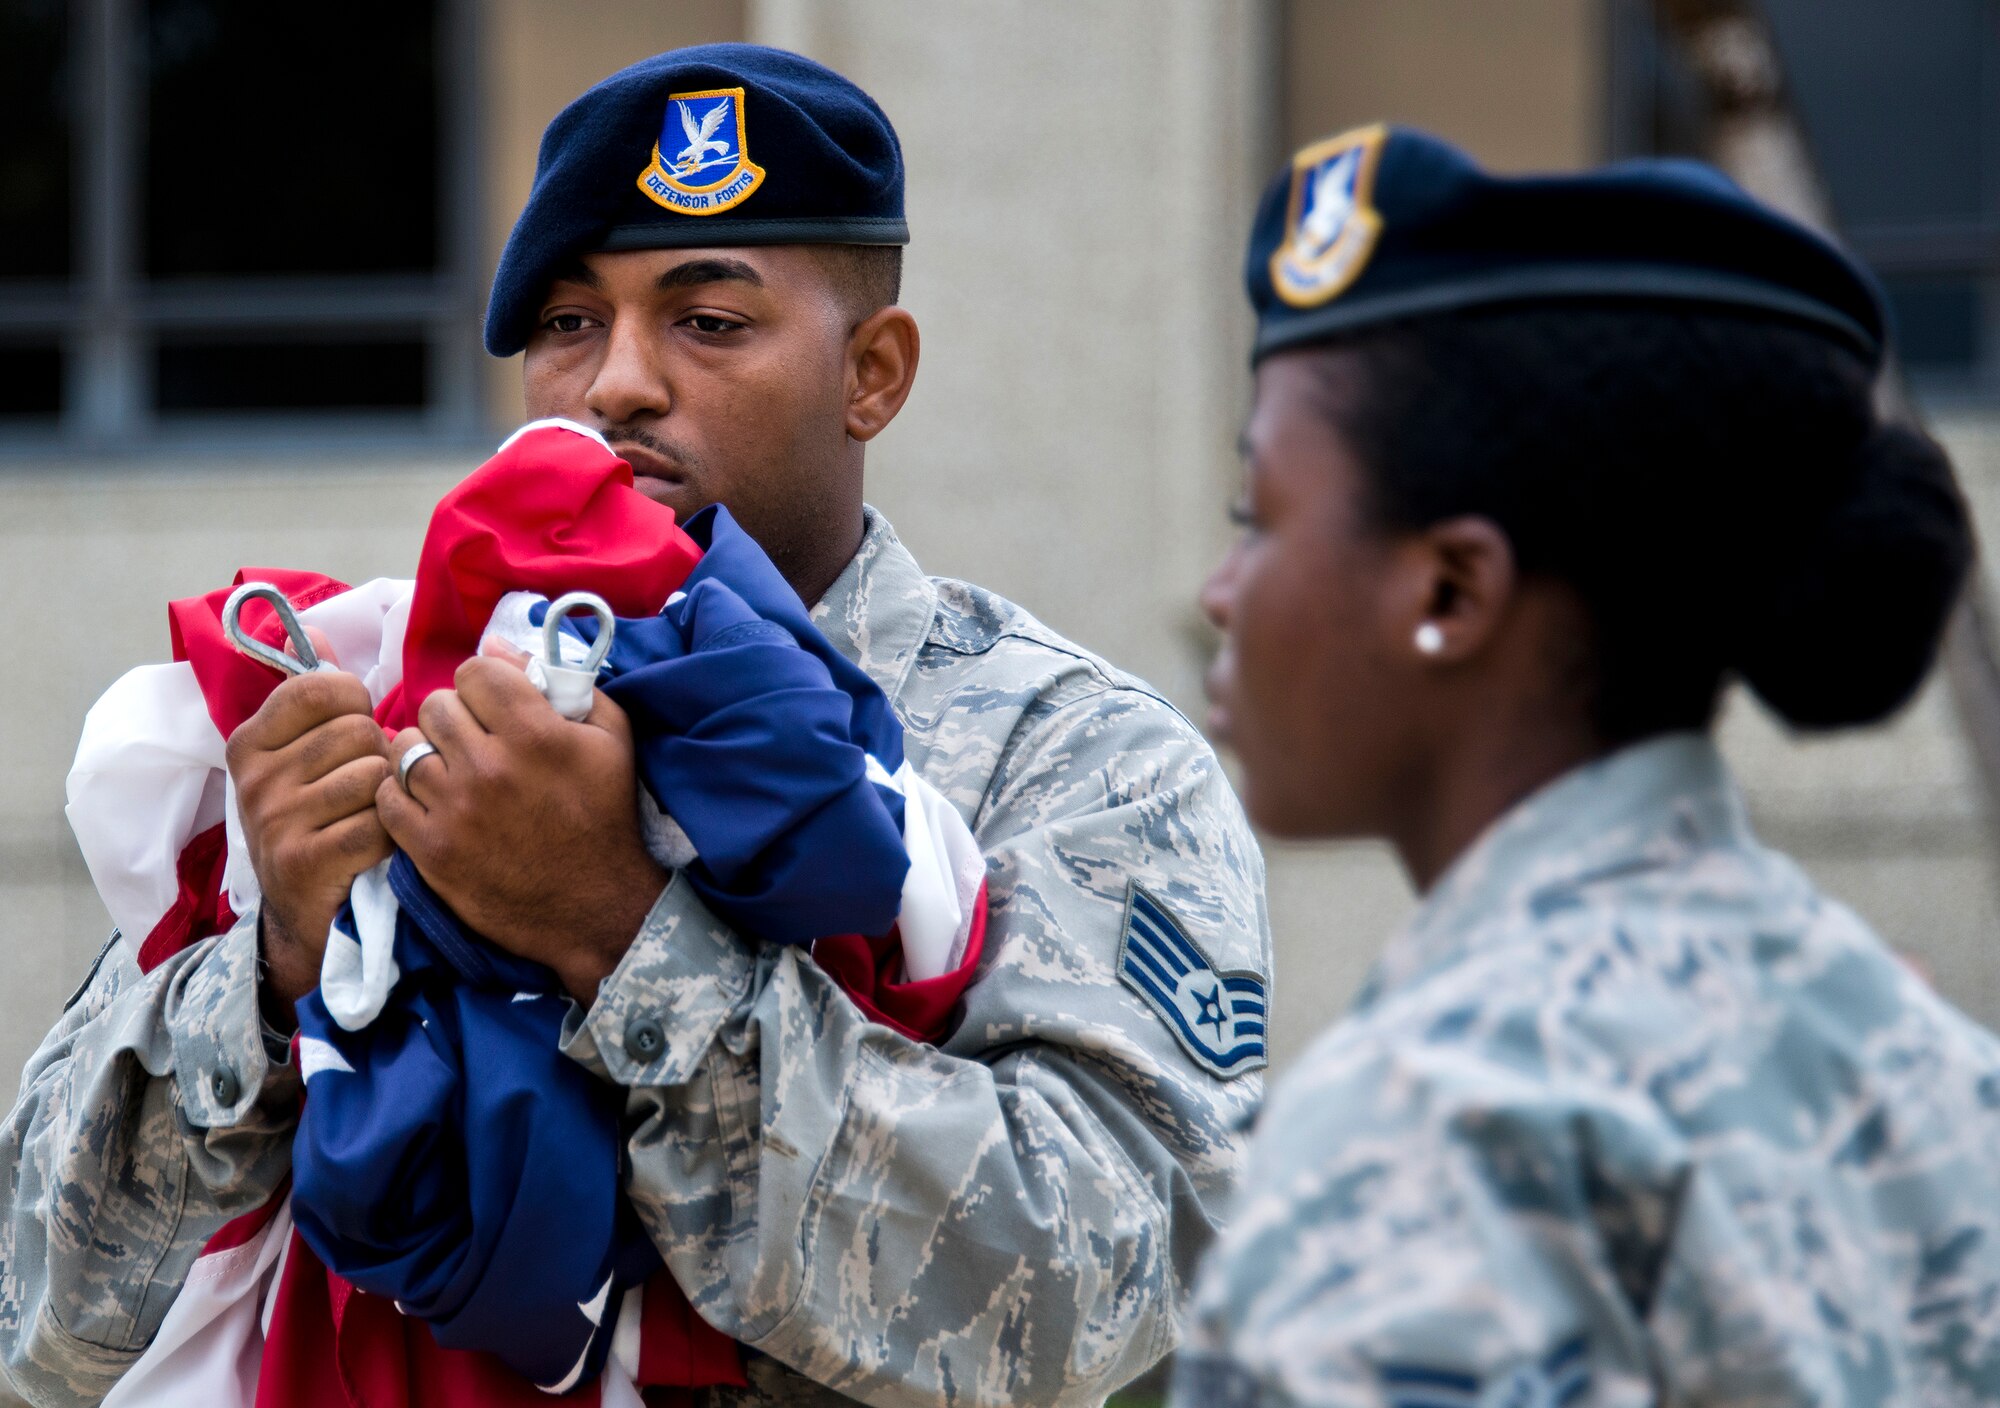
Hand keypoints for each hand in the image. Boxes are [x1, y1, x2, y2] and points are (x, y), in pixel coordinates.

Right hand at [226, 638, 392, 1022]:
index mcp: (251, 740)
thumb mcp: (302, 756)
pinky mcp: (304, 862)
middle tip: (364, 791)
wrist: (307, 919)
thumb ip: (311, 693)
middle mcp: (254, 778)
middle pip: (359, 731)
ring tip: (370, 819)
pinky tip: (378, 849)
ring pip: (375, 775)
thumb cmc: (319, 823)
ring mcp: (275, 821)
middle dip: (378, 758)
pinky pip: (380, 822)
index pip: (326, 686)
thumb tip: (311, 629)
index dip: (358, 708)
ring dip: (390, 798)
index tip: (352, 736)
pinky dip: (393, 836)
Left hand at [376, 643, 667, 1004]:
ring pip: (406, 748)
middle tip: (473, 740)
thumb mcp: (610, 738)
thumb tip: (497, 645)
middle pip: (436, 705)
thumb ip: (561, 683)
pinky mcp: (432, 850)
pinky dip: (402, 794)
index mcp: (536, 733)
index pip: (475, 671)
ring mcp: (456, 810)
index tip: (495, 706)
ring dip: (427, 754)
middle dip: (455, 716)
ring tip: (450, 772)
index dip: (485, 683)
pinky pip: (388, 797)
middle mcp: (490, 767)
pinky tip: (430, 801)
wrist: (596, 905)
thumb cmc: (605, 814)